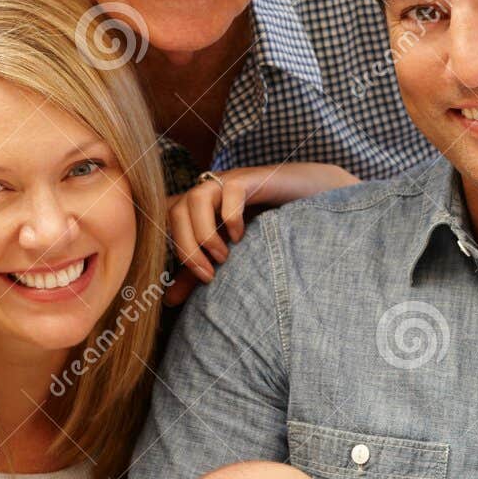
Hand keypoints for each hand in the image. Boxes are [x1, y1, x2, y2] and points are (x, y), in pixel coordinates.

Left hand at [167, 163, 358, 287]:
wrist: (313, 198)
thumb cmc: (270, 225)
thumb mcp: (230, 254)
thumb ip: (199, 273)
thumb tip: (168, 300)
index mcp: (198, 206)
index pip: (164, 220)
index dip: (174, 249)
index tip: (200, 279)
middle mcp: (209, 190)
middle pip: (175, 210)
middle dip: (187, 247)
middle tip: (209, 274)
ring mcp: (230, 181)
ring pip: (196, 198)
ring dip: (205, 233)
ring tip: (226, 256)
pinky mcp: (253, 178)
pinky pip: (231, 190)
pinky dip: (231, 215)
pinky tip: (242, 235)